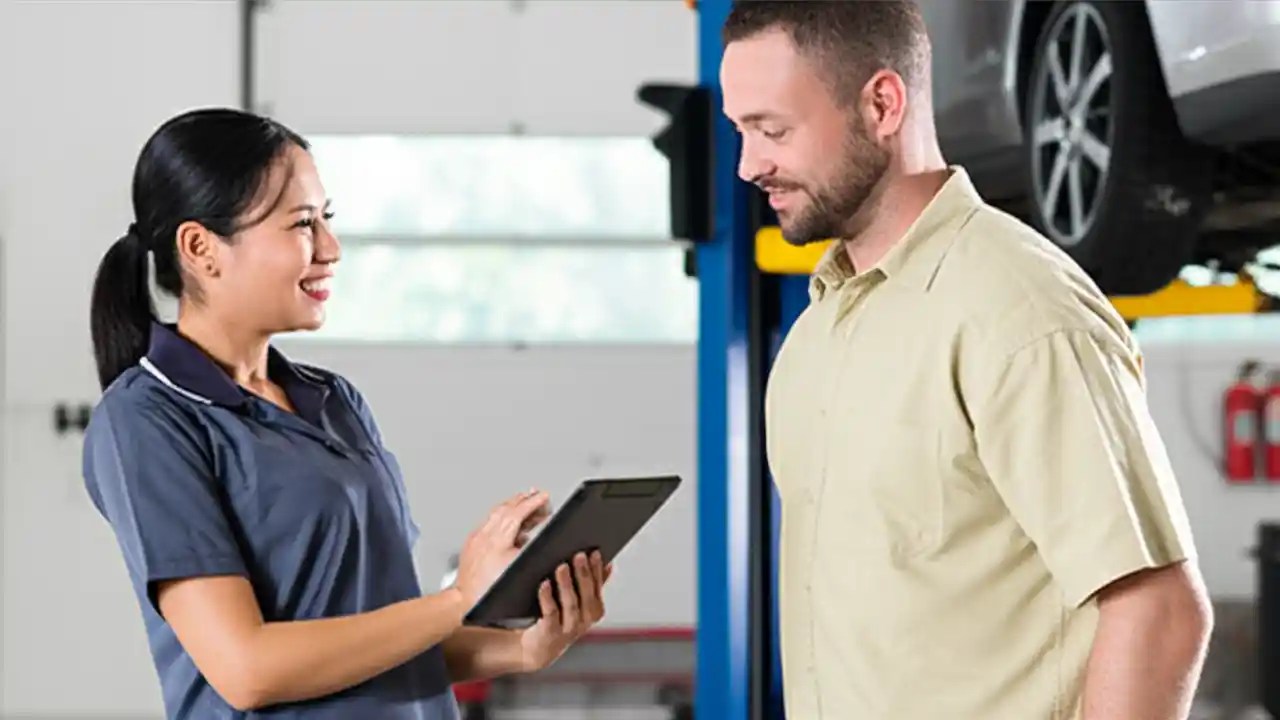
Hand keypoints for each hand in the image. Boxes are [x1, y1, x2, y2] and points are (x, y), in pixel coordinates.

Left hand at [454, 489, 550, 606]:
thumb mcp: (518, 569)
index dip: (534, 503)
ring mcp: (476, 538)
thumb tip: (535, 537)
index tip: (544, 497)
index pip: (518, 513)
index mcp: (497, 540)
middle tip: (537, 495)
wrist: (464, 601)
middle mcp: (485, 535)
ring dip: (513, 506)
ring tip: (525, 505)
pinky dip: (502, 516)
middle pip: (506, 508)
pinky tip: (508, 523)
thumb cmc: (489, 592)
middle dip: (524, 500)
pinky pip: (489, 521)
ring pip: (496, 513)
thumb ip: (529, 548)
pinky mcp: (472, 543)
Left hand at [519, 550, 611, 671]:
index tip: (594, 551)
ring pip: (571, 604)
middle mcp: (584, 620)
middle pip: (587, 595)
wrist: (539, 647)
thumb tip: (608, 563)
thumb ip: (593, 584)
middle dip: (584, 574)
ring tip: (561, 567)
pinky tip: (544, 584)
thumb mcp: (579, 600)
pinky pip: (551, 614)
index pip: (598, 586)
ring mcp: (568, 629)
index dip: (597, 569)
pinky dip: (548, 598)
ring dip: (567, 585)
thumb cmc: (559, 618)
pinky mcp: (550, 633)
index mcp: (594, 609)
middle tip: (579, 555)